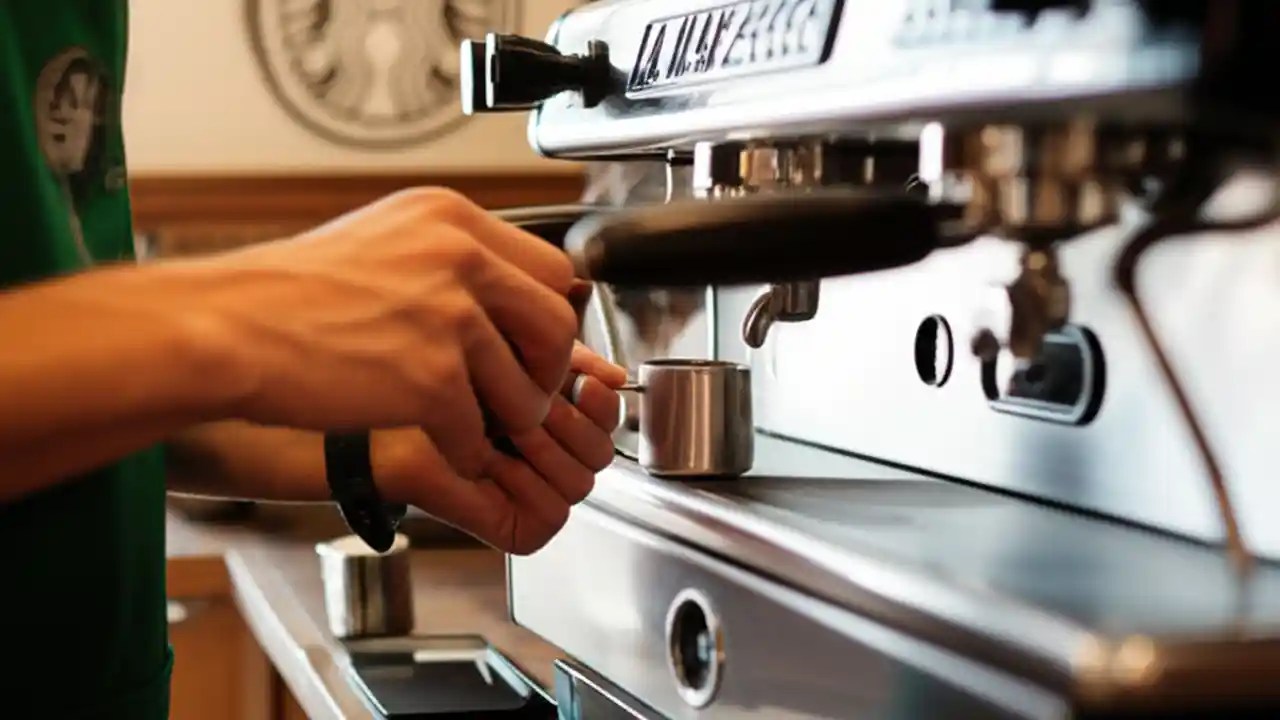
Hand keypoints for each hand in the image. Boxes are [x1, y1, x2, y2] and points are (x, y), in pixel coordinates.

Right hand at [193, 188, 578, 478]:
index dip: (548, 316)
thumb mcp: (387, 242)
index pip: (552, 268)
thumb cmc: (288, 294)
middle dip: (546, 371)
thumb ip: (453, 261)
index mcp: (451, 219)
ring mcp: (448, 316)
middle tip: (517, 393)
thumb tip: (511, 297)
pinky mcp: (430, 378)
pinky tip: (435, 442)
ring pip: (529, 388)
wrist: (224, 327)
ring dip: (507, 419)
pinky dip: (464, 450)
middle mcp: (459, 257)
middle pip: (558, 324)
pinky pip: (480, 432)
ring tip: (472, 424)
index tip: (528, 344)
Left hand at [375, 344, 624, 553]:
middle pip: (603, 452)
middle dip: (569, 423)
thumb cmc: (435, 383)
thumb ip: (570, 362)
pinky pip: (553, 511)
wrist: (383, 416)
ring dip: (544, 450)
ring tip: (504, 430)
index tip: (583, 381)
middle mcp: (552, 462)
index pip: (610, 420)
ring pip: (582, 482)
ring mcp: (538, 499)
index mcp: (557, 420)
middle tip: (531, 406)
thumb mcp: (514, 352)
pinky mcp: (521, 530)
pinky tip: (494, 461)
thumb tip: (618, 377)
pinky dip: (526, 484)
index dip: (600, 402)